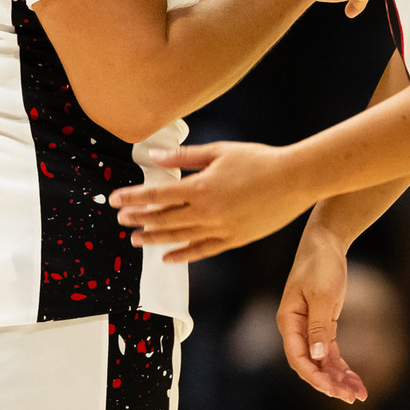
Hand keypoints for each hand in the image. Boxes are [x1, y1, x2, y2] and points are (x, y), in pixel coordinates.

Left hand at [108, 141, 315, 261]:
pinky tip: (167, 257)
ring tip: (136, 240)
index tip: (115, 200)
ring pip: (178, 238)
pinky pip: (201, 251)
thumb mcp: (219, 151)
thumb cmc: (258, 159)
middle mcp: (207, 212)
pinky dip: (182, 255)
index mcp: (201, 187)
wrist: (294, 180)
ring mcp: (220, 229)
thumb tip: (153, 157)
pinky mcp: (233, 240)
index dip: (133, 198)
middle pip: (163, 219)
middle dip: (139, 219)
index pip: (157, 195)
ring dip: (154, 238)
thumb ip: (184, 157)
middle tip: (121, 220)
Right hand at [277, 230, 365, 401]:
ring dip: (338, 378)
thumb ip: (318, 327)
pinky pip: (330, 353)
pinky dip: (342, 366)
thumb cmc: (320, 264)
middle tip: (351, 397)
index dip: (314, 376)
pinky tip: (355, 380)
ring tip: (358, 394)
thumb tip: (316, 358)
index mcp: (288, 321)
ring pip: (322, 362)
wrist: (326, 243)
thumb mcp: (322, 295)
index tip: (333, 389)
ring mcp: (309, 328)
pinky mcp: (323, 325)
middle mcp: (295, 329)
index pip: (298, 357)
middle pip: (310, 365)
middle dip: (330, 383)